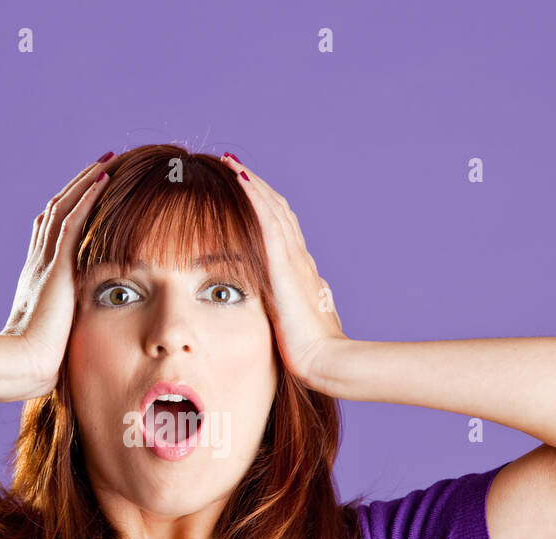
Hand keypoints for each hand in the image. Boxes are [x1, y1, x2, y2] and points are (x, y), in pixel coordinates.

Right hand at [0, 153, 111, 397]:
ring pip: (64, 208)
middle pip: (55, 212)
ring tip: (107, 161)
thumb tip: (79, 343)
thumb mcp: (57, 340)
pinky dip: (88, 196)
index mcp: (38, 280)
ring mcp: (45, 262)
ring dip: (86, 182)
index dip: (67, 212)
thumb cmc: (39, 364)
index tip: (85, 195)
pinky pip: (73, 220)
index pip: (51, 235)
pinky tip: (104, 178)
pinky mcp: (56, 265)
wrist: (23, 365)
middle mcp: (38, 264)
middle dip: (77, 188)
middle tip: (100, 166)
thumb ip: (67, 331)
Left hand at [220, 153, 347, 391]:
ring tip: (231, 162)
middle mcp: (299, 258)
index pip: (282, 230)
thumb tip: (285, 303)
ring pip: (272, 208)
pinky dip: (254, 195)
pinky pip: (268, 220)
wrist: (324, 359)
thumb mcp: (297, 323)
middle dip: (257, 187)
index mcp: (300, 272)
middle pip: (278, 211)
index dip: (266, 208)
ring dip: (252, 183)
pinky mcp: (284, 264)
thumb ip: (290, 308)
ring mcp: (294, 258)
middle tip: (235, 165)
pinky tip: (239, 177)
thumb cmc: (311, 350)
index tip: (248, 190)